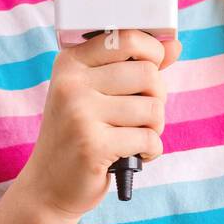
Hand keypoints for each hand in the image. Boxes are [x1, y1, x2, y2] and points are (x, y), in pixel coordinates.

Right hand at [20, 30, 182, 219]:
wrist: (48, 185)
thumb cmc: (80, 134)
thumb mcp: (99, 92)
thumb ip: (136, 66)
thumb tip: (175, 44)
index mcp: (71, 63)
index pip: (128, 38)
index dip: (153, 53)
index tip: (152, 69)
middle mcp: (71, 83)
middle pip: (148, 73)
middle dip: (157, 97)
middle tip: (141, 115)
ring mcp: (79, 114)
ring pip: (153, 108)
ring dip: (154, 127)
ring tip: (133, 137)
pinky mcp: (92, 145)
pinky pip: (148, 138)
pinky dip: (150, 150)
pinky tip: (133, 155)